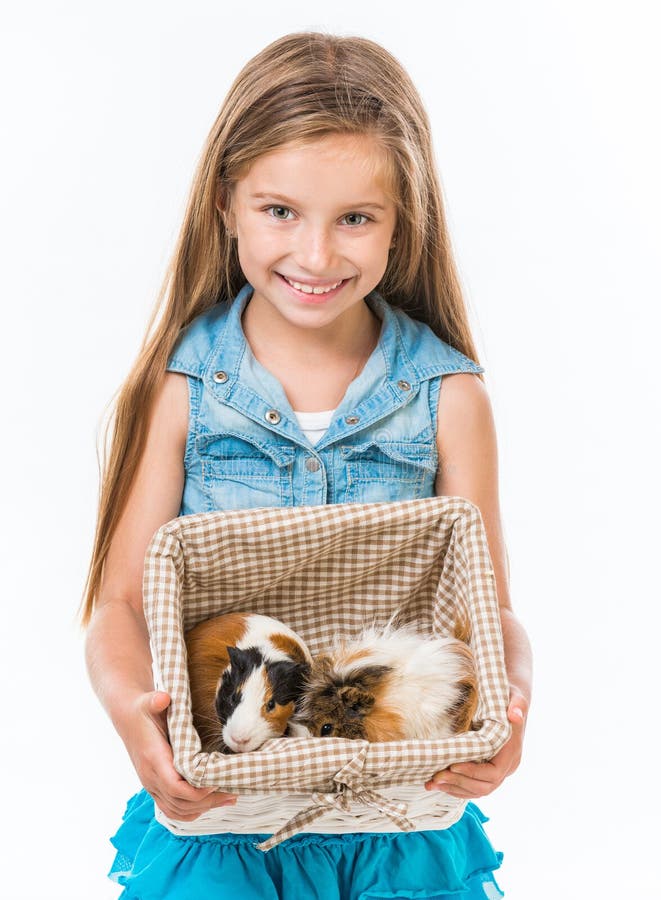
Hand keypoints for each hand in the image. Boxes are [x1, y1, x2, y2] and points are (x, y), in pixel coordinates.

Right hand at [120, 690, 237, 820]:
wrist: (128, 718)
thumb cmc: (143, 710)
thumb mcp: (148, 701)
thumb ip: (155, 699)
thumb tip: (164, 698)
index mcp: (153, 759)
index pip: (175, 787)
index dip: (197, 790)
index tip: (218, 781)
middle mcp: (151, 777)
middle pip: (181, 803)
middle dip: (208, 801)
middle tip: (233, 792)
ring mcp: (152, 785)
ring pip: (177, 810)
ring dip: (203, 809)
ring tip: (229, 799)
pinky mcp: (155, 787)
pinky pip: (172, 809)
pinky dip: (191, 812)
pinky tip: (209, 805)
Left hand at [424, 691, 527, 798]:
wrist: (510, 703)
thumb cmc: (509, 699)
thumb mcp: (515, 697)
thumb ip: (517, 705)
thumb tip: (515, 715)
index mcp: (511, 752)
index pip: (493, 773)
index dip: (473, 772)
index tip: (452, 766)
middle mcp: (507, 765)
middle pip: (484, 786)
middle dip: (459, 782)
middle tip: (436, 777)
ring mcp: (498, 770)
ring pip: (477, 790)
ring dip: (454, 788)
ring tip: (431, 783)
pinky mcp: (487, 771)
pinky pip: (473, 786)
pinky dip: (456, 788)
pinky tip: (439, 784)